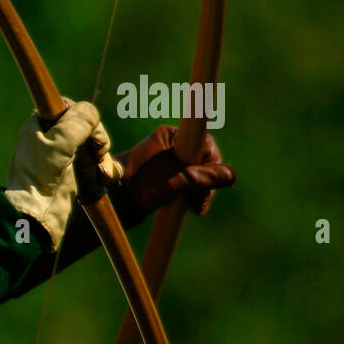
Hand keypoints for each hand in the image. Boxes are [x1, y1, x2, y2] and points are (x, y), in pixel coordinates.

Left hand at [5, 99, 122, 248]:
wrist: (37, 212)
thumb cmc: (41, 175)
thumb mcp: (59, 140)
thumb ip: (78, 120)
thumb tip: (91, 112)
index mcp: (41, 125)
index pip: (69, 107)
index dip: (82, 115)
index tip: (86, 128)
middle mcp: (52, 138)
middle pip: (86, 125)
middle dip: (97, 136)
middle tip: (97, 150)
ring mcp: (64, 155)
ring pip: (94, 143)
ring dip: (103, 153)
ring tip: (101, 170)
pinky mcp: (75, 172)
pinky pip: (97, 161)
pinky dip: (104, 166)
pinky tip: (106, 175)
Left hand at [116, 125, 236, 215]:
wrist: (112, 202)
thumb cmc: (138, 186)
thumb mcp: (175, 181)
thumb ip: (204, 177)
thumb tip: (231, 176)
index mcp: (169, 135)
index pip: (204, 143)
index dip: (211, 162)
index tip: (206, 180)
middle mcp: (170, 145)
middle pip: (204, 160)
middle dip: (206, 181)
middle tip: (199, 200)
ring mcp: (168, 161)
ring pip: (198, 173)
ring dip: (200, 191)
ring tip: (194, 206)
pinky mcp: (166, 177)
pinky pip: (188, 182)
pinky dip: (192, 195)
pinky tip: (193, 207)